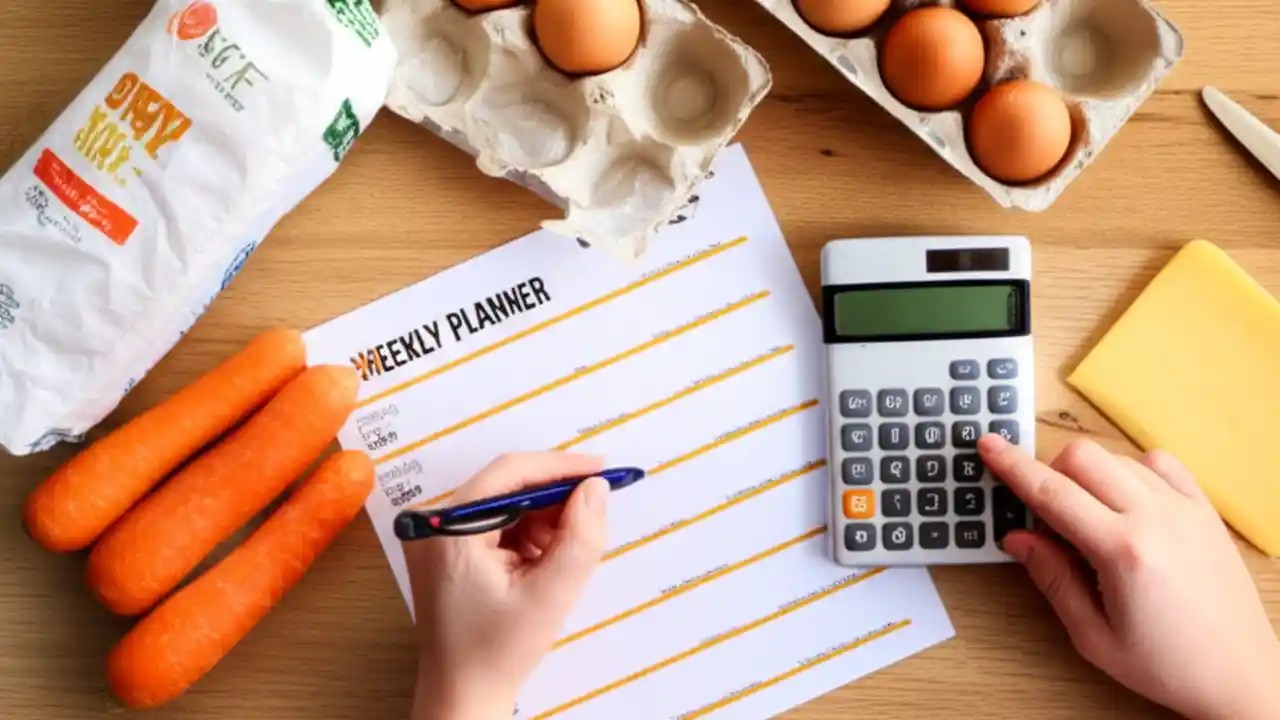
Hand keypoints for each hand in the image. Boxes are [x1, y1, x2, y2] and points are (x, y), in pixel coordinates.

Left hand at [404, 453, 608, 719]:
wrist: (462, 697)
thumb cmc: (498, 653)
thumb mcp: (550, 596)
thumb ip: (580, 539)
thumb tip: (596, 489)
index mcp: (450, 529)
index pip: (510, 473)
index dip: (560, 467)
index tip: (602, 469)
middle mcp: (437, 524)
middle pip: (508, 485)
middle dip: (556, 497)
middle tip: (597, 510)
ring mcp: (440, 538)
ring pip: (507, 505)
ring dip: (545, 520)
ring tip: (566, 553)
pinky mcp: (451, 552)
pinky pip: (499, 526)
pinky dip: (530, 536)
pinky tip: (546, 563)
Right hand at [980, 435, 1279, 719]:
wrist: (1241, 675)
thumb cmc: (1168, 666)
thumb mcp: (1093, 636)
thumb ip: (1052, 579)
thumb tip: (1017, 538)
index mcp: (1123, 552)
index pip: (1051, 493)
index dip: (1012, 466)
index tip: (988, 445)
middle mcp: (1156, 518)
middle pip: (1082, 457)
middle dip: (1051, 473)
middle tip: (1047, 515)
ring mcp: (1185, 509)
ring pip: (1117, 455)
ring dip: (1090, 475)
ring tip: (1091, 518)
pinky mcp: (1205, 510)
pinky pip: (1160, 462)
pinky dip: (1132, 470)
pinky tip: (1128, 502)